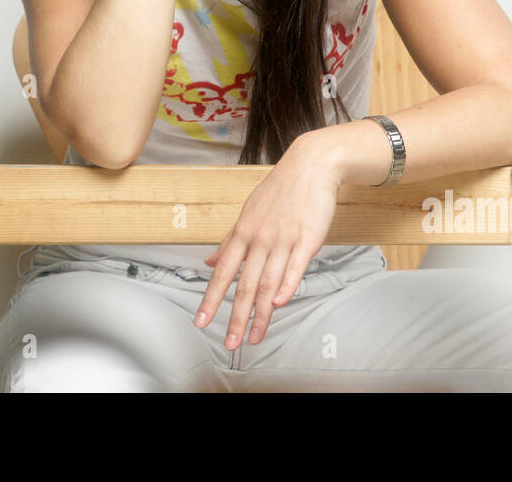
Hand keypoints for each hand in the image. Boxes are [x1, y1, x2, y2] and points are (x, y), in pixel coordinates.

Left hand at [192, 136, 341, 349]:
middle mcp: (260, 239)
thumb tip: (208, 263)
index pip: (223, 273)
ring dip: (261, 313)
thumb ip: (229, 242)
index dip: (211, 299)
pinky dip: (287, 285)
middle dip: (236, 317)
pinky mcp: (308, 239)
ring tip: (255, 337)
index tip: (201, 322)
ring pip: (269, 282)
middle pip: (245, 284)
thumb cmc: (278, 192)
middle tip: (230, 343)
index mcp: (243, 234)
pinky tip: (279, 303)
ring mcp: (284, 239)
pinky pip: (295, 266)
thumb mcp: (247, 213)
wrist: (310, 166)